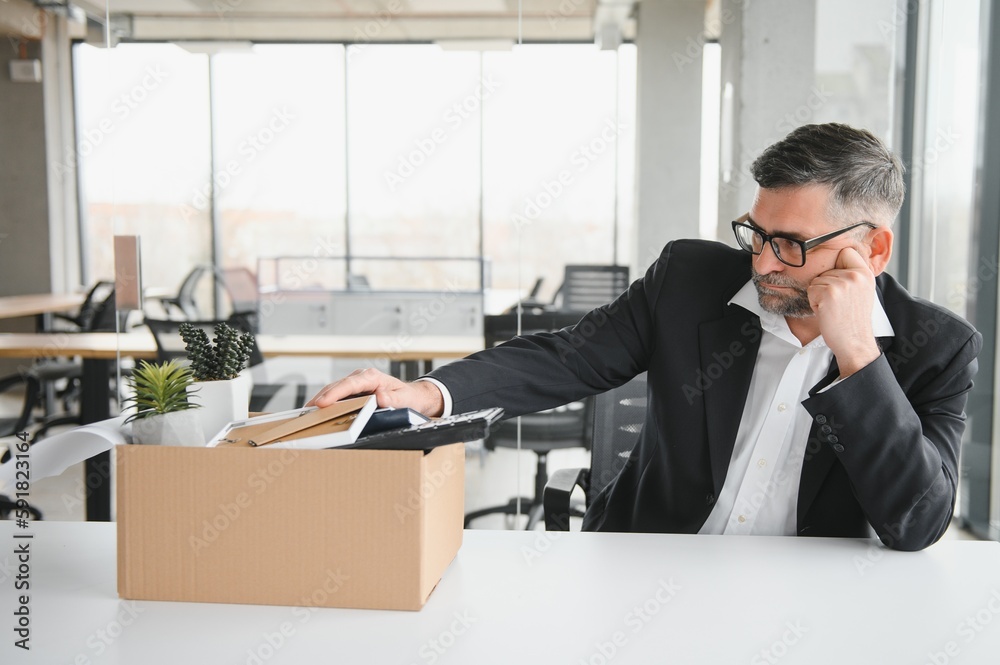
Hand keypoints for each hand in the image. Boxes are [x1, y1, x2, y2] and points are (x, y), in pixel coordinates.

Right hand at [305, 367, 445, 416]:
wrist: (414, 396)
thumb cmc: (409, 397)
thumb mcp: (405, 399)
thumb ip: (393, 399)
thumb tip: (380, 397)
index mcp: (372, 377)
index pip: (349, 384)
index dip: (335, 393)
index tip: (323, 403)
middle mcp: (362, 377)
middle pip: (337, 386)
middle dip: (321, 397)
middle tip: (307, 411)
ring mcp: (356, 383)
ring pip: (335, 390)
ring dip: (321, 400)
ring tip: (307, 413)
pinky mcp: (354, 390)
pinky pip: (338, 395)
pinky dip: (327, 402)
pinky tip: (318, 412)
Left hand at [807, 247, 880, 376]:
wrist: (854, 342)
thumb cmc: (852, 318)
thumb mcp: (861, 291)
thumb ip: (853, 274)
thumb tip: (840, 254)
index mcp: (866, 273)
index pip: (845, 252)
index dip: (838, 264)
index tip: (841, 279)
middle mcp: (855, 275)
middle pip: (826, 269)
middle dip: (826, 285)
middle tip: (839, 303)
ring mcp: (842, 283)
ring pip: (816, 280)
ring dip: (820, 295)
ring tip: (834, 308)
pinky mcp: (828, 293)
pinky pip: (811, 290)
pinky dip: (814, 302)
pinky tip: (827, 312)